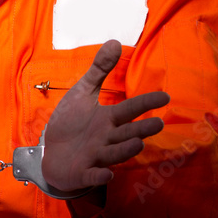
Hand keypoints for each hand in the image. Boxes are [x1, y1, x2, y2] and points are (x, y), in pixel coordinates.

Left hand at [41, 40, 170, 190]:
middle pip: (127, 133)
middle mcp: (107, 138)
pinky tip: (106, 175)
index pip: (130, 109)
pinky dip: (98, 176)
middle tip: (158, 124)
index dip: (147, 103)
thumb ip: (100, 70)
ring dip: (125, 150)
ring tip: (137, 144)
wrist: (52, 153)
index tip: (166, 96)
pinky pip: (92, 175)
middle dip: (142, 130)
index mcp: (108, 118)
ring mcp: (96, 156)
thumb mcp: (83, 93)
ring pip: (114, 154)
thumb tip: (115, 41)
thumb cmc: (72, 123)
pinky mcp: (83, 172)